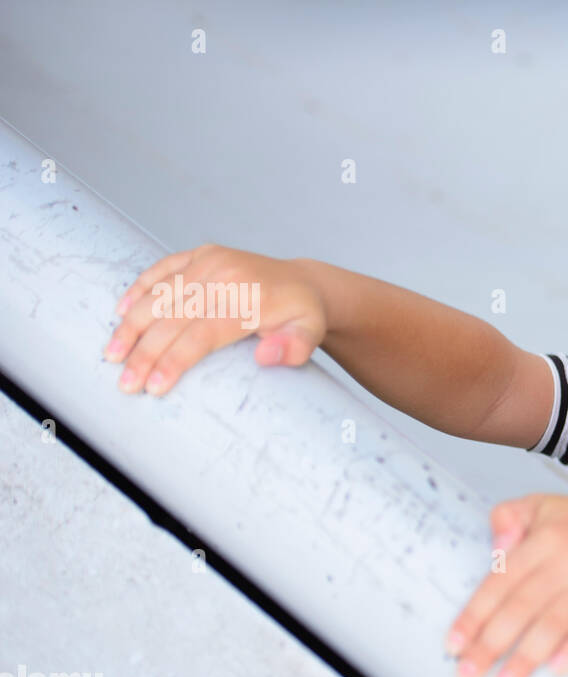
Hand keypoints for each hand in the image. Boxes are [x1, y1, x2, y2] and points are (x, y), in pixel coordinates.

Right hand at [104, 243, 326, 395]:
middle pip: (173, 318)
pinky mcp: (201, 253)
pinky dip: (139, 290)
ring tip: (112, 355)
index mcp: (248, 298)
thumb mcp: (311, 334)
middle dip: (145, 352)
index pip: (201, 334)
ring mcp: (211, 260)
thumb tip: (266, 357)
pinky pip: (162, 269)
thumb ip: (295, 348)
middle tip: (125, 383)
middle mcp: (225, 274)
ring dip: (132, 326)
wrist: (302, 283)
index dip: (174, 360)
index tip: (153, 387)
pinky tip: (120, 313)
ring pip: (160, 294)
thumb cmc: (301, 316)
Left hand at [443, 493, 567, 676]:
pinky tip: (557, 670)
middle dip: (492, 644)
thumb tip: (494, 550)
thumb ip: (509, 516)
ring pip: (556, 621)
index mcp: (545, 537)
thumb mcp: (546, 507)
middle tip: (468, 675)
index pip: (502, 580)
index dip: (476, 614)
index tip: (454, 645)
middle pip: (523, 605)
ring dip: (527, 657)